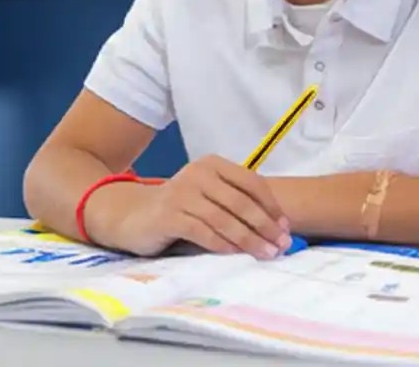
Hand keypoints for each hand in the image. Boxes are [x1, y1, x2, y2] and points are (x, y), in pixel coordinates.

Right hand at [90, 155, 291, 258]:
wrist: (131, 214)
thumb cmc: (179, 208)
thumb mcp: (207, 196)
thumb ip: (234, 203)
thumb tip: (276, 226)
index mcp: (212, 164)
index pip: (251, 183)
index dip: (272, 206)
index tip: (286, 228)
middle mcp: (198, 173)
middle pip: (241, 202)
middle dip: (266, 226)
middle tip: (282, 246)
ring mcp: (182, 193)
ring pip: (225, 219)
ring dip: (249, 239)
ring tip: (266, 254)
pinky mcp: (169, 215)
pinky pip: (203, 231)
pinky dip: (222, 244)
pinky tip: (236, 255)